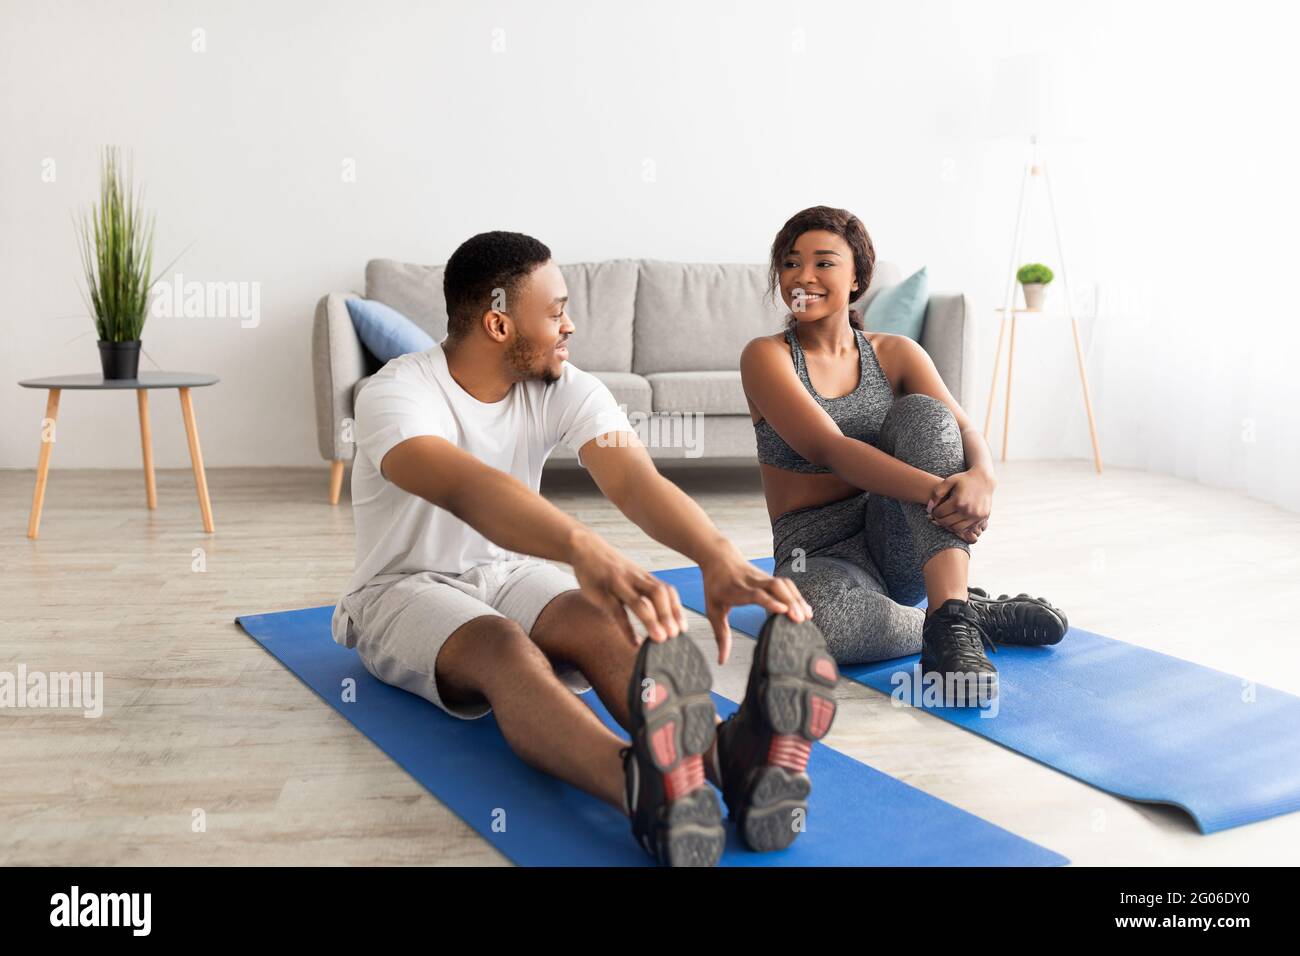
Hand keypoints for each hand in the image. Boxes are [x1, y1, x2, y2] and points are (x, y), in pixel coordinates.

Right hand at [567, 529, 686, 646]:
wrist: (586, 549)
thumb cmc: (611, 568)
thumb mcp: (632, 576)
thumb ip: (644, 592)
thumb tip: (660, 617)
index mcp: (644, 577)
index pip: (667, 591)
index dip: (676, 609)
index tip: (683, 628)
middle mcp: (635, 579)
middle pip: (657, 594)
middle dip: (668, 614)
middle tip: (674, 635)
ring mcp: (619, 585)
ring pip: (638, 602)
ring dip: (651, 621)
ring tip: (660, 639)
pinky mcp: (602, 592)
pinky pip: (616, 611)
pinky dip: (627, 628)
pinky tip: (634, 642)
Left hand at [699, 543, 812, 665]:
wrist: (719, 558)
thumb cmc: (715, 588)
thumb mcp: (713, 611)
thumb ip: (720, 636)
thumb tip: (722, 661)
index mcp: (735, 590)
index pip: (755, 594)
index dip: (769, 601)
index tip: (782, 610)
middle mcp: (751, 582)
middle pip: (774, 586)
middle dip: (789, 601)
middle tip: (800, 619)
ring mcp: (762, 577)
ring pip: (783, 584)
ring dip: (796, 599)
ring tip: (807, 617)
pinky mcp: (769, 577)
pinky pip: (787, 584)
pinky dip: (797, 596)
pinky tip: (805, 610)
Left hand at [926, 470, 994, 543]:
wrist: (984, 479)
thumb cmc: (964, 479)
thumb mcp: (949, 481)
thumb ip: (937, 493)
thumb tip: (929, 508)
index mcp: (958, 501)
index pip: (939, 513)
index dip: (933, 512)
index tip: (933, 510)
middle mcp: (967, 510)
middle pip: (946, 522)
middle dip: (939, 520)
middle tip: (937, 516)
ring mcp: (975, 515)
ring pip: (956, 528)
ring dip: (949, 525)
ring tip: (947, 518)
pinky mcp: (982, 518)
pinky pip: (967, 528)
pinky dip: (960, 526)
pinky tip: (956, 519)